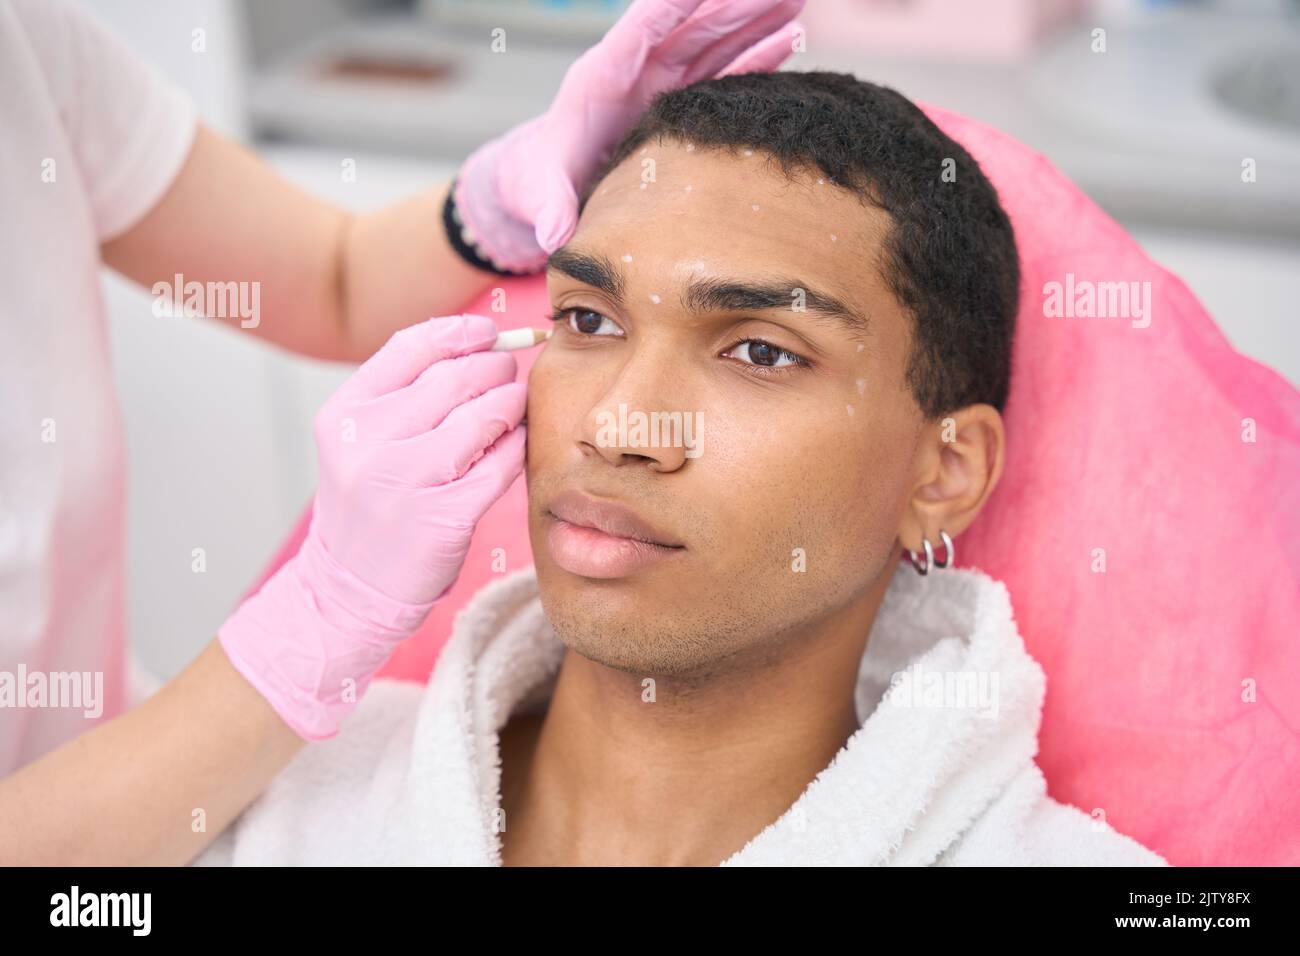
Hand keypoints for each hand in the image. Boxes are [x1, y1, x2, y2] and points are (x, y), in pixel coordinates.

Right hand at [218, 314, 526, 739]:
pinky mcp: (443, 518)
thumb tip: (477, 341)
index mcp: (345, 414)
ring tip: (514, 408)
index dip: (460, 332)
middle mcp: (369, 442)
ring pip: (483, 418)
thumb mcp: (360, 440)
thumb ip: (403, 393)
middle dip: (495, 367)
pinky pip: (499, 467)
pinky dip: (515, 450)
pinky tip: (514, 448)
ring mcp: (405, 482)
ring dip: (511, 405)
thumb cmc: (368, 503)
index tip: (487, 333)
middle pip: (455, 378)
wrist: (348, 589)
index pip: (412, 347)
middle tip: (508, 373)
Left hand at [454, 0, 804, 272]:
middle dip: (734, 2)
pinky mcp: (682, 104)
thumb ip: (550, 209)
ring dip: (754, 19)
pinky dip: (756, 57)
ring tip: (796, 0)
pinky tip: (789, 39)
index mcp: (602, 77)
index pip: (644, 23)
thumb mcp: (540, 195)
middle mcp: (639, 71)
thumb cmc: (538, 182)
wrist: (545, 183)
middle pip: (691, 24)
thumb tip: (556, 237)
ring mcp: (664, 84)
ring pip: (715, 42)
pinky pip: (725, 74)